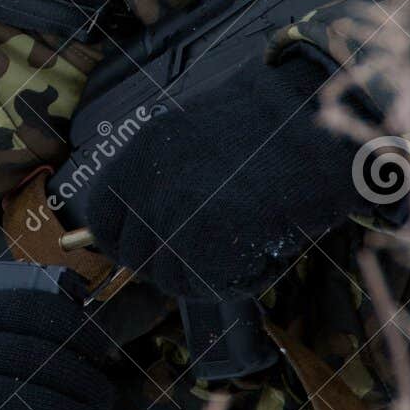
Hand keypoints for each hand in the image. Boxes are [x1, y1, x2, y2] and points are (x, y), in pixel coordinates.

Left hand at [82, 52, 362, 301]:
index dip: (126, 237)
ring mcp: (169, 223)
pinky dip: (239, 278)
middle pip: (133, 256)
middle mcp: (143, 192)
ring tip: (244, 241)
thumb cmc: (265, 124)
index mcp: (135, 159)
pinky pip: (212, 286)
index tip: (149, 243)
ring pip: (171, 278)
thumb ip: (162, 176)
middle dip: (165, 260)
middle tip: (207, 250)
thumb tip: (150, 218)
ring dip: (203, 273)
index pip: (103, 219)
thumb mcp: (192, 136)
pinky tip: (264, 245)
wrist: (307, 122)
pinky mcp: (202, 251)